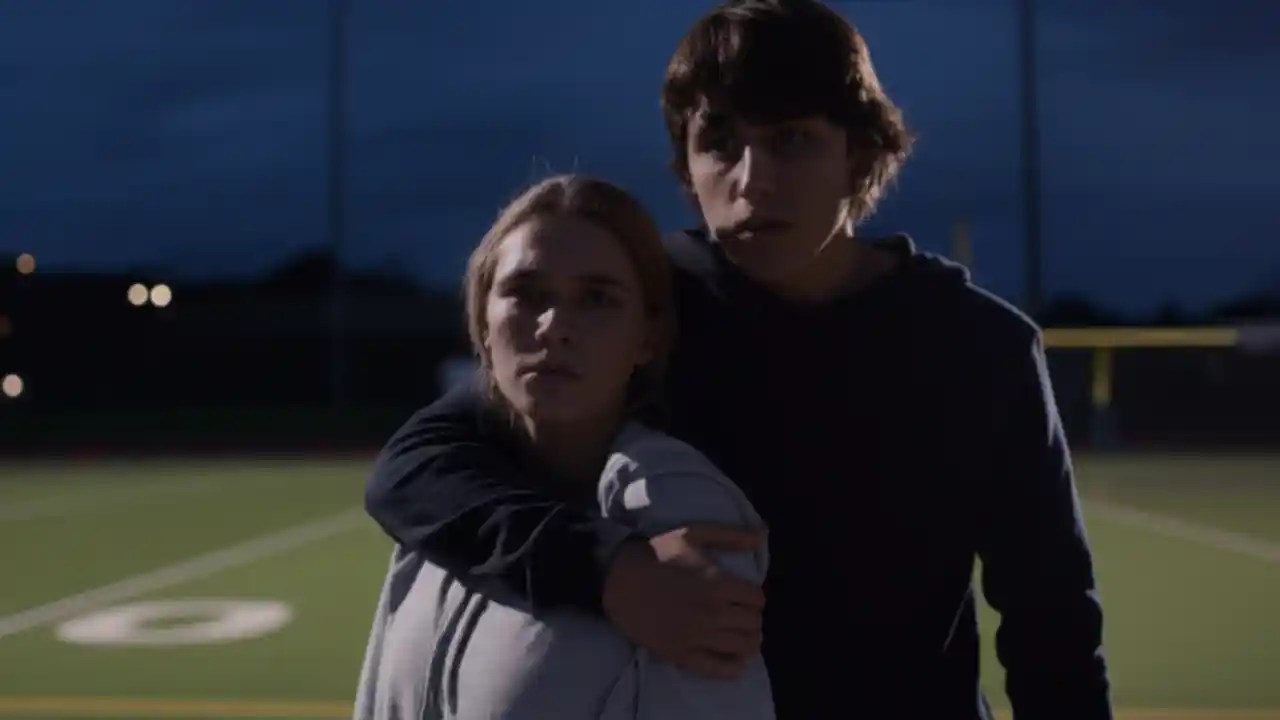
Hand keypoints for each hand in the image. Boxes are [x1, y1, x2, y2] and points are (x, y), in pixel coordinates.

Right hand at [601, 524, 766, 678]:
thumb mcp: (694, 534)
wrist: (619, 579)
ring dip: (748, 640)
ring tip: (739, 633)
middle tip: (741, 613)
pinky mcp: (681, 655)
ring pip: (743, 648)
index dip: (754, 596)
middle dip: (752, 617)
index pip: (758, 599)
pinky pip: (718, 670)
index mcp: (719, 584)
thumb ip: (731, 536)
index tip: (744, 595)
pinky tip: (735, 661)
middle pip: (754, 624)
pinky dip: (733, 668)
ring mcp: (697, 638)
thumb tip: (764, 534)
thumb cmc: (658, 554)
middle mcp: (713, 614)